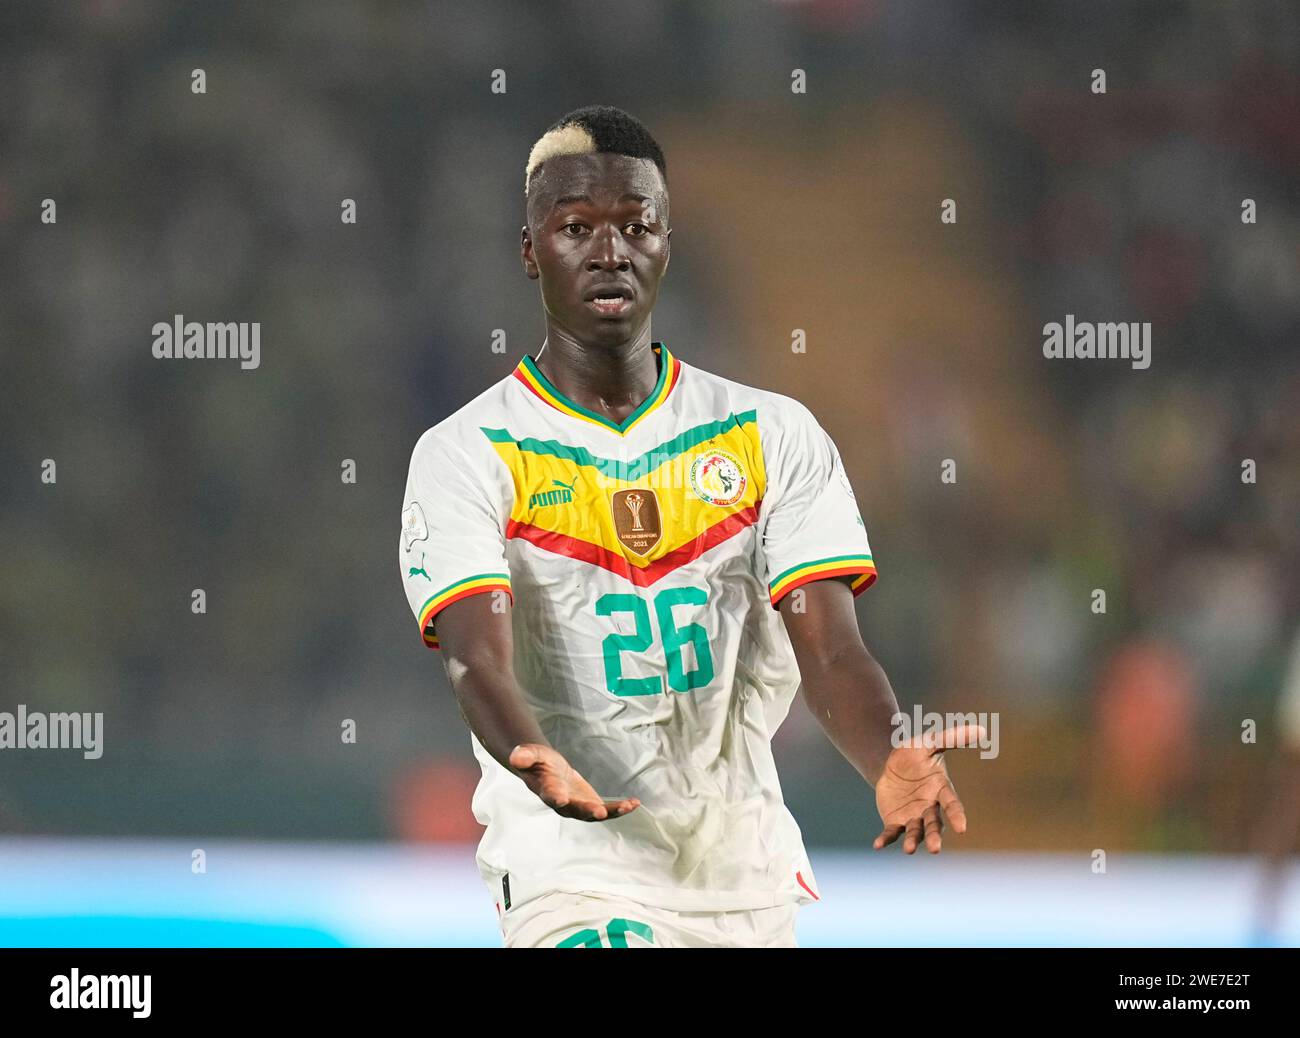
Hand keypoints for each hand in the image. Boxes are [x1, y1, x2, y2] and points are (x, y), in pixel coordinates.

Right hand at [509, 743, 640, 821]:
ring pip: (594, 813)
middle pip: (575, 809)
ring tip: (627, 806)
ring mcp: (578, 807)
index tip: (560, 798)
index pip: (550, 794)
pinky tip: (634, 803)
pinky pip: (606, 810)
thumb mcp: (531, 754)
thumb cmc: (538, 762)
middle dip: (587, 810)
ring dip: (611, 812)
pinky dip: (620, 808)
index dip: (555, 796)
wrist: (546, 771)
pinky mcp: (590, 805)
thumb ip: (525, 756)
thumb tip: (515, 756)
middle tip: (599, 811)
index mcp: (547, 790)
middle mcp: (563, 804)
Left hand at [872, 724, 983, 853]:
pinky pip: (891, 832)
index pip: (952, 804)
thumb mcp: (930, 742)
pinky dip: (886, 839)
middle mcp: (929, 807)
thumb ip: (952, 738)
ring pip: (915, 832)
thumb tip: (982, 730)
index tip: (962, 828)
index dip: (957, 815)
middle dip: (935, 836)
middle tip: (935, 849)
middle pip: (934, 824)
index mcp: (941, 789)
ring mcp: (913, 817)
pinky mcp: (895, 822)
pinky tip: (877, 845)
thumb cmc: (913, 752)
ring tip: (909, 850)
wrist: (888, 763)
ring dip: (912, 841)